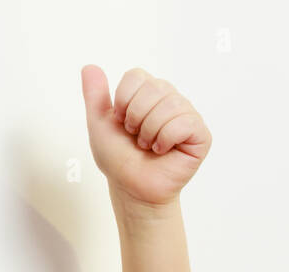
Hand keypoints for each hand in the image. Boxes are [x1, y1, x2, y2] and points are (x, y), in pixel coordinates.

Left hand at [81, 66, 210, 207]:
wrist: (132, 189)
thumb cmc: (119, 159)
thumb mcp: (100, 125)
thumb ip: (95, 96)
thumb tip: (88, 66)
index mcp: (148, 93)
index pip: (136, 76)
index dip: (123, 102)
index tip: (122, 123)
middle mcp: (170, 99)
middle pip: (153, 87)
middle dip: (136, 117)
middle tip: (136, 137)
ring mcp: (187, 115)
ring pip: (169, 104)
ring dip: (149, 132)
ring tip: (149, 145)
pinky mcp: (200, 133)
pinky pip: (183, 123)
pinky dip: (165, 139)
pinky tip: (163, 151)